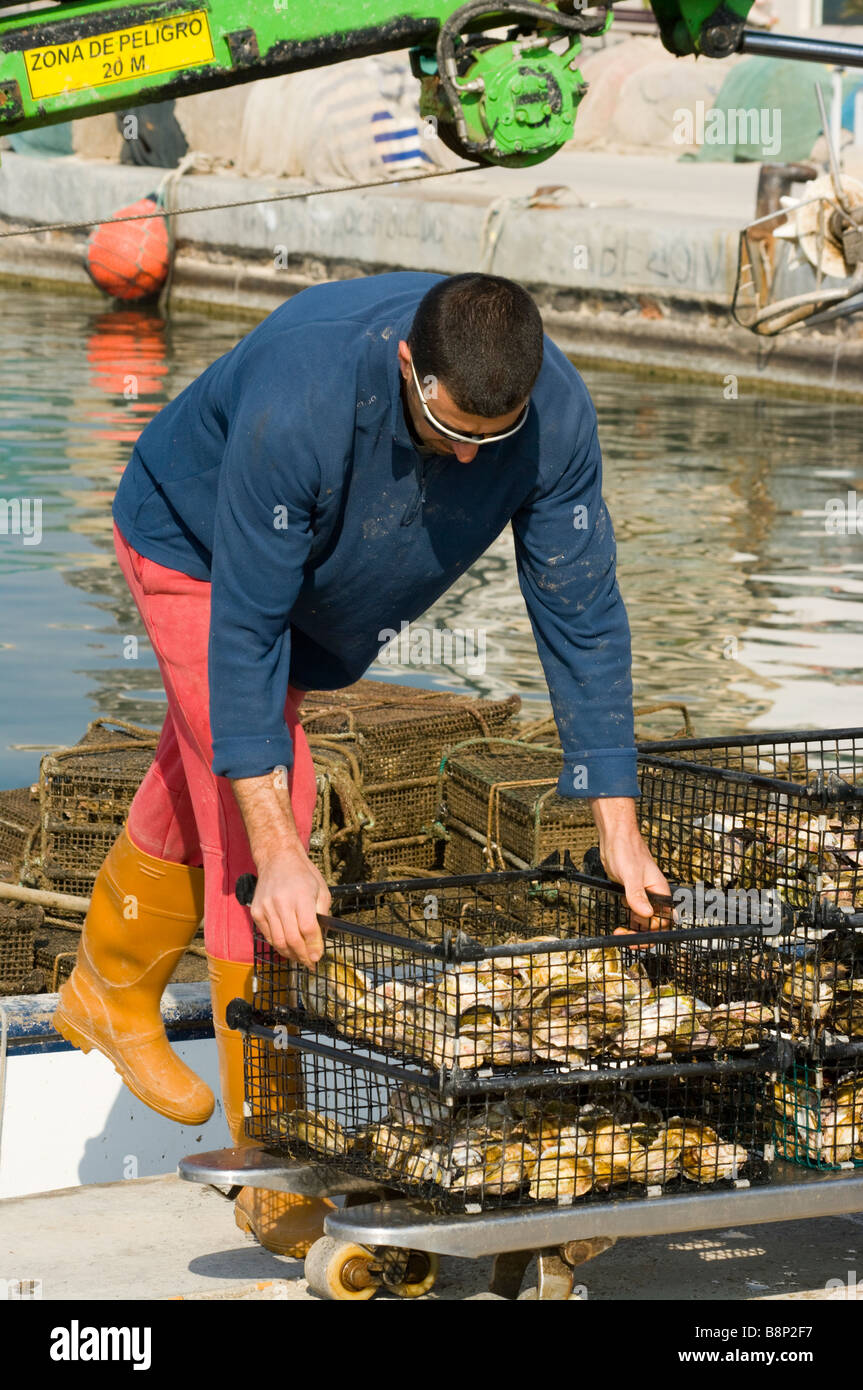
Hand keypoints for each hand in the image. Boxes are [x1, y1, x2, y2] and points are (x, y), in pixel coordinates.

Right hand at [250, 844, 331, 967]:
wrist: (277, 859)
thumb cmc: (303, 875)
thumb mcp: (321, 890)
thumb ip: (322, 915)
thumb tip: (320, 941)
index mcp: (301, 896)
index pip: (308, 929)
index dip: (314, 947)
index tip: (318, 957)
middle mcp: (281, 902)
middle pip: (292, 939)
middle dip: (303, 956)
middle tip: (310, 963)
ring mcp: (266, 907)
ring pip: (278, 941)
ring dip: (290, 954)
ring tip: (299, 958)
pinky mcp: (256, 912)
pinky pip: (267, 935)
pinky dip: (278, 944)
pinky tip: (287, 947)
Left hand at [590, 796, 671, 933]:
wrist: (615, 837)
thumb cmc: (627, 849)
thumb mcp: (631, 875)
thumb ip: (637, 896)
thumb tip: (645, 915)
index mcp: (660, 891)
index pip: (664, 921)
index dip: (653, 932)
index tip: (638, 938)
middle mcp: (654, 896)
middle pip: (654, 924)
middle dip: (642, 935)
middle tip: (626, 940)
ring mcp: (643, 895)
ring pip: (644, 921)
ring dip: (634, 931)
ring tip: (620, 933)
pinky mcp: (632, 893)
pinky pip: (634, 913)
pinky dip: (629, 922)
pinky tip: (620, 925)